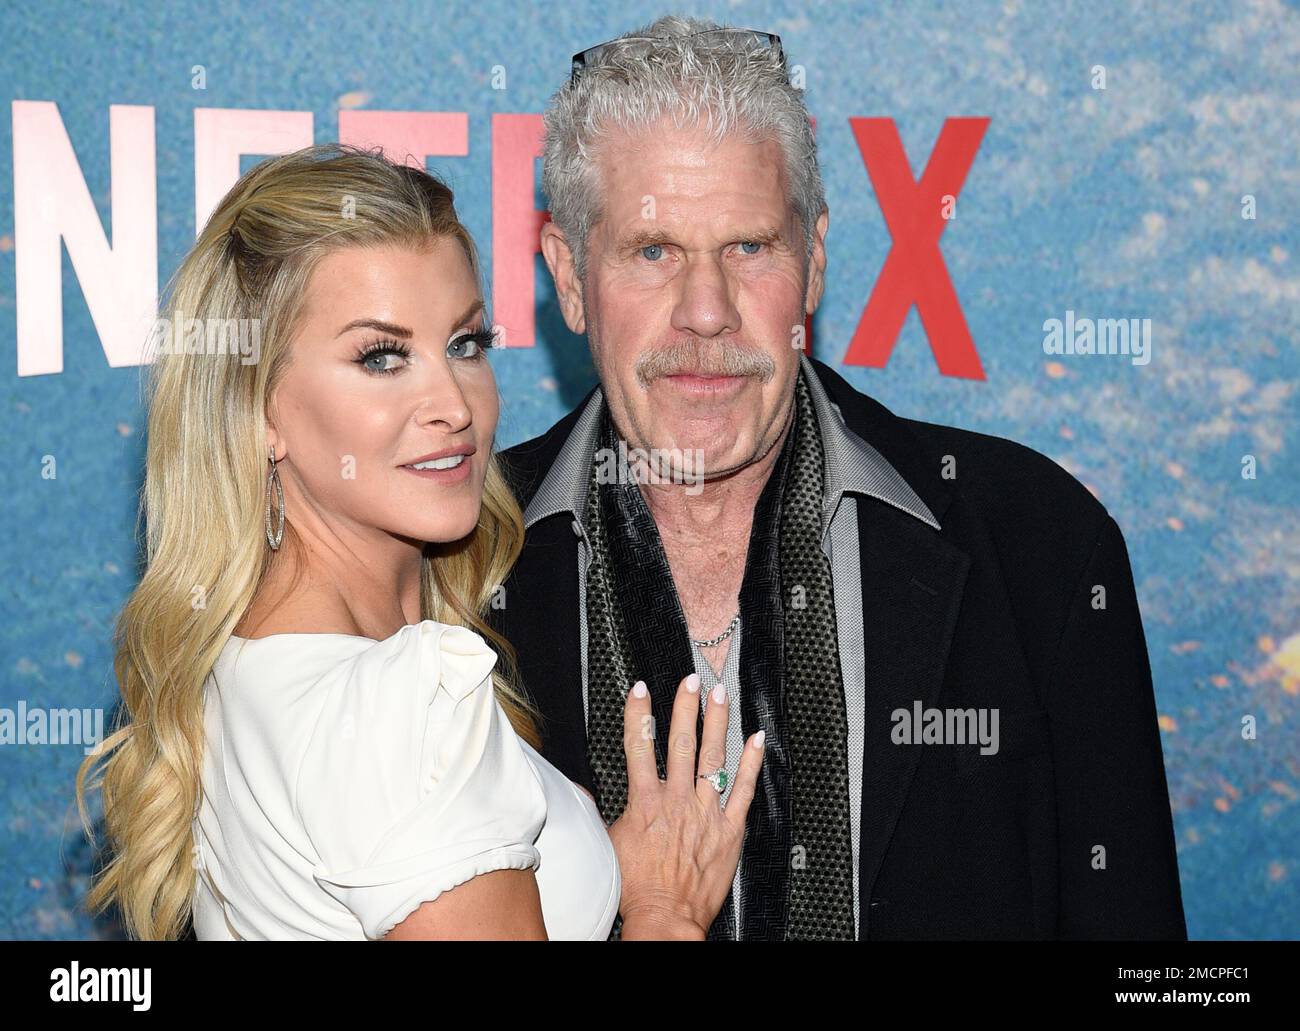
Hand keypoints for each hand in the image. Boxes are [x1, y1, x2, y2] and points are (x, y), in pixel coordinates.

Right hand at [609, 673, 764, 938]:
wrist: (666, 917)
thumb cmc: (637, 887)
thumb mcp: (610, 842)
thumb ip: (604, 810)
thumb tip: (584, 791)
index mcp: (646, 802)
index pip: (639, 746)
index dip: (639, 713)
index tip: (640, 688)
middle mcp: (677, 800)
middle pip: (681, 743)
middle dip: (685, 707)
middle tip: (689, 681)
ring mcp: (706, 812)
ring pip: (713, 758)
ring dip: (716, 722)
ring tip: (719, 695)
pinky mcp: (729, 829)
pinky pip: (745, 790)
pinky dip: (752, 763)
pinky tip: (758, 740)